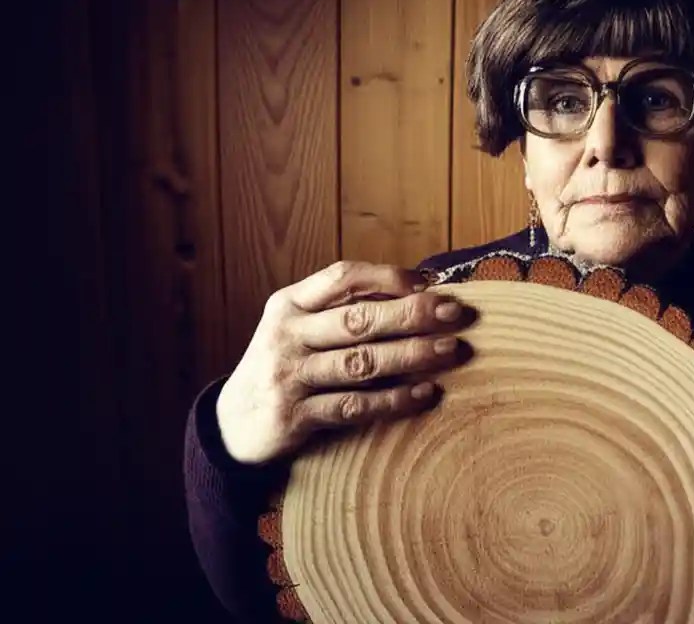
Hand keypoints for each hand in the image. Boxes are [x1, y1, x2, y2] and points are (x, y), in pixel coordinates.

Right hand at [215, 260, 469, 465]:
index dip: (388, 277)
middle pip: (357, 319)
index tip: (428, 283)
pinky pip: (353, 406)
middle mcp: (287, 335)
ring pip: (360, 362)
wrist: (230, 424)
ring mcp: (289, 376)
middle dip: (411, 314)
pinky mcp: (294, 417)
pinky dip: (393, 400)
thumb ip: (341, 309)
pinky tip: (425, 393)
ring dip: (411, 355)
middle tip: (455, 313)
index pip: (342, 277)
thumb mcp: (298, 327)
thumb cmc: (285, 365)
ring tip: (451, 350)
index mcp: (289, 304)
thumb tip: (418, 293)